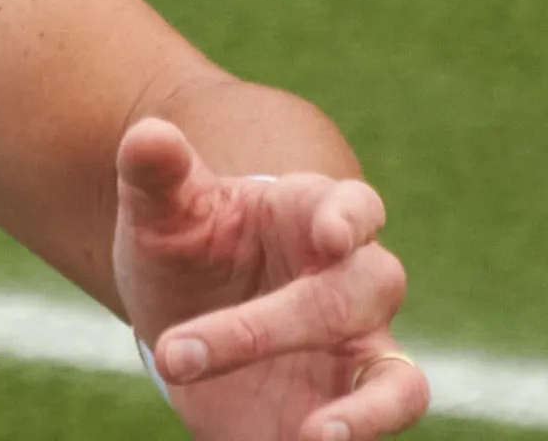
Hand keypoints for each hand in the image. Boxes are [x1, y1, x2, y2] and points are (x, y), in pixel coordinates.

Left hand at [113, 118, 425, 440]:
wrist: (180, 314)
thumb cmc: (184, 246)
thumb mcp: (159, 209)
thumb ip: (155, 173)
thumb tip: (148, 136)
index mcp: (311, 214)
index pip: (354, 206)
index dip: (348, 219)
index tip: (329, 236)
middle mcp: (352, 284)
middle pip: (352, 297)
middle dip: (270, 326)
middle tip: (178, 356)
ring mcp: (356, 353)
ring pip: (399, 383)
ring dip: (369, 414)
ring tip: (317, 439)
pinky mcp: (347, 409)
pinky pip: (375, 428)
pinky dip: (354, 439)